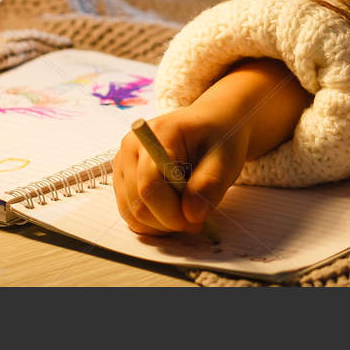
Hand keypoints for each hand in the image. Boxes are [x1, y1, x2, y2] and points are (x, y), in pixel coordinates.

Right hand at [112, 104, 251, 235]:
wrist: (211, 125)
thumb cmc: (218, 138)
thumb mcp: (226, 158)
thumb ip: (209, 185)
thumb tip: (191, 215)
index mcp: (156, 134)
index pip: (149, 185)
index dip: (171, 213)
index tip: (196, 222)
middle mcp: (131, 147)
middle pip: (138, 203)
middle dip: (168, 221)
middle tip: (195, 221)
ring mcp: (124, 163)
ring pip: (131, 213)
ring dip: (160, 224)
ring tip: (185, 212)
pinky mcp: (123, 178)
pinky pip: (130, 213)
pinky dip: (152, 222)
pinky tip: (172, 211)